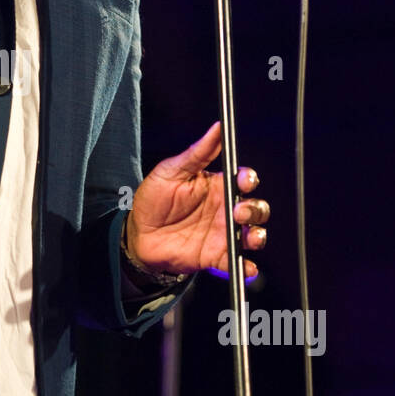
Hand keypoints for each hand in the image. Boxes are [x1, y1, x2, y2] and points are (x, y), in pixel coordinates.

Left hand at [124, 121, 268, 277]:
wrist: (138, 235)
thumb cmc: (153, 199)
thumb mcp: (171, 171)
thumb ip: (197, 153)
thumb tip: (217, 128)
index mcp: (218, 186)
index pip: (243, 180)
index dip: (247, 179)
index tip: (242, 180)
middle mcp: (225, 210)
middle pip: (255, 208)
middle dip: (255, 209)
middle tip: (238, 211)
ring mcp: (223, 234)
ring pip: (252, 234)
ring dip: (256, 236)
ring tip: (249, 237)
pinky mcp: (216, 256)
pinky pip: (236, 263)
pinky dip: (246, 267)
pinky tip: (245, 268)